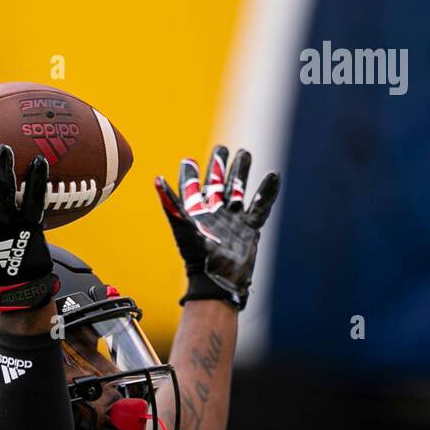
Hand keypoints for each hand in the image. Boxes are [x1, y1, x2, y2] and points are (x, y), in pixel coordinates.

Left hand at [155, 146, 279, 308]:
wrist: (219, 280)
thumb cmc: (198, 257)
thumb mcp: (182, 226)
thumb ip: (172, 202)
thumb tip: (157, 180)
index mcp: (196, 213)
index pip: (192, 188)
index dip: (190, 175)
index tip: (188, 161)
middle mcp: (214, 214)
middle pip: (217, 184)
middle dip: (219, 166)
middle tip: (221, 149)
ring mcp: (232, 220)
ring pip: (237, 190)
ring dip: (241, 173)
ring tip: (244, 154)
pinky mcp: (249, 229)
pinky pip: (259, 207)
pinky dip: (266, 192)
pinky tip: (273, 176)